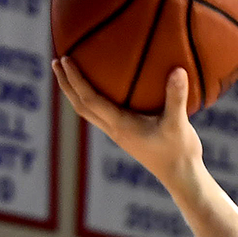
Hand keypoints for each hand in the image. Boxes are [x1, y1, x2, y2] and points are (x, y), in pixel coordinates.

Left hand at [53, 60, 202, 191]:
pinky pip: (102, 114)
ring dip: (74, 92)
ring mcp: (118, 134)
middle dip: (66, 84)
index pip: (89, 100)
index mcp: (120, 125)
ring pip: (88, 111)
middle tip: (56, 62)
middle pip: (80, 106)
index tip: (64, 59)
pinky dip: (93, 98)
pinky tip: (102, 87)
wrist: (180, 177)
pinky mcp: (125, 135)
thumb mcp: (179, 124)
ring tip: (69, 73)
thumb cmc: (179, 152)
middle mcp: (114, 130)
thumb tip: (178, 69)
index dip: (75, 79)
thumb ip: (176, 97)